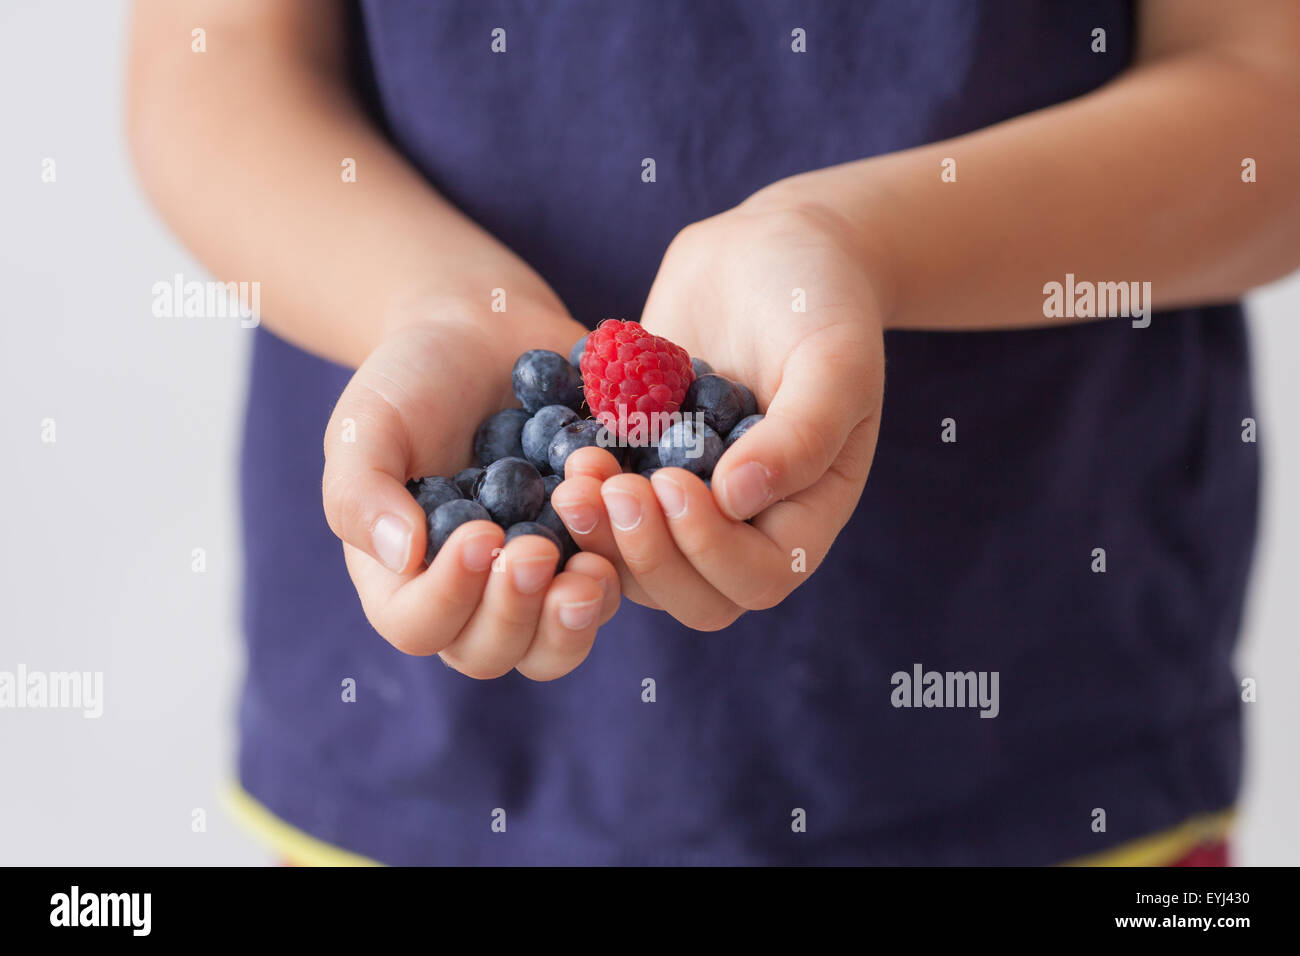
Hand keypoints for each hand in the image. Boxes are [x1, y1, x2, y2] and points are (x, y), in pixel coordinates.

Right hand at [322, 298, 619, 678]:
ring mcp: (540, 579)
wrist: (483, 332)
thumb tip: (400, 556)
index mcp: (404, 578)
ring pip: (560, 643)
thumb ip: (361, 492)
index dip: (450, 597)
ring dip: (576, 612)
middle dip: (518, 614)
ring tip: (591, 563)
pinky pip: (620, 585)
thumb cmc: (410, 382)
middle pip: (494, 652)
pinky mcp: (595, 547)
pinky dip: (627, 559)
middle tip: (537, 550)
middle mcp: (473, 595)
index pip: (419, 626)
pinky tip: (626, 509)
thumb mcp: (365, 426)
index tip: (479, 535)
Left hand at [550, 196, 885, 629]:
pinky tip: (553, 451)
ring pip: (634, 561)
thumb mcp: (833, 360)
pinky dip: (575, 492)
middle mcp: (743, 524)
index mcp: (803, 514)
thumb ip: (802, 434)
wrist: (766, 249)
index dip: (709, 549)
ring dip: (598, 530)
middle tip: (604, 486)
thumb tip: (738, 498)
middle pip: (689, 591)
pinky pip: (599, 509)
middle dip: (641, 550)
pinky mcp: (636, 468)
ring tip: (573, 470)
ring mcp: (684, 501)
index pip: (757, 577)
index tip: (672, 482)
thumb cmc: (819, 300)